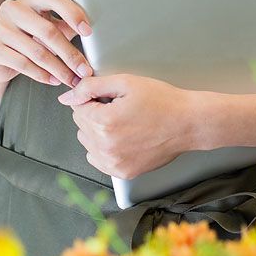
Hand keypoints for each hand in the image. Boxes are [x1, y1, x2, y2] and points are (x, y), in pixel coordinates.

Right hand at [0, 0, 93, 88]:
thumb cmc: (29, 39)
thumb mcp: (48, 29)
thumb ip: (66, 27)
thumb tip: (93, 35)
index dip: (72, 12)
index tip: (88, 31)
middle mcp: (13, 8)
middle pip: (48, 30)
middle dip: (70, 53)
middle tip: (85, 70)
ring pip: (37, 51)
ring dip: (59, 69)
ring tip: (72, 80)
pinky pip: (23, 64)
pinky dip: (41, 75)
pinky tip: (53, 80)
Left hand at [58, 73, 193, 177]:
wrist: (187, 123)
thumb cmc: (162, 101)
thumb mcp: (125, 83)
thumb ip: (91, 87)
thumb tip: (67, 97)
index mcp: (104, 122)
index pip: (77, 107)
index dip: (93, 98)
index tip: (111, 98)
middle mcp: (106, 147)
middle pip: (81, 125)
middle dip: (95, 114)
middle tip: (120, 109)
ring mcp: (114, 163)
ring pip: (87, 142)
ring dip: (98, 132)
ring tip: (124, 123)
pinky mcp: (122, 172)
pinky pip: (97, 159)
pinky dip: (105, 148)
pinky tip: (123, 138)